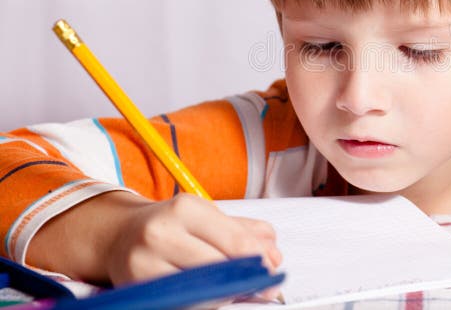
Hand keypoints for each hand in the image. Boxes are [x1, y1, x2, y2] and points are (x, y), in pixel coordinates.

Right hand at [106, 193, 280, 285]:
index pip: (234, 242)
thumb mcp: (208, 217)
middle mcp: (161, 231)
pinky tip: (211, 298)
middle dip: (244, 280)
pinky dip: (199, 301)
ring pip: (197, 288)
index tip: (272, 271)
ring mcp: (143, 261)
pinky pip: (178, 300)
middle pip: (217, 267)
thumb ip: (244, 232)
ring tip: (236, 292)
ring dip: (223, 294)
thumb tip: (274, 254)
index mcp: (186, 208)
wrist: (119, 235)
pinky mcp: (135, 286)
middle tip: (261, 288)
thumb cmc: (171, 226)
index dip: (259, 262)